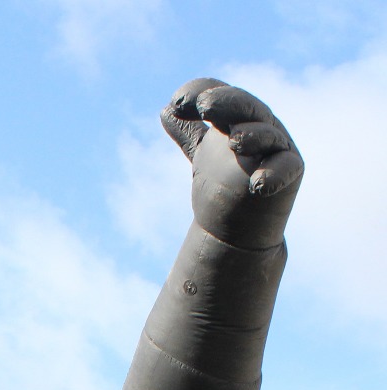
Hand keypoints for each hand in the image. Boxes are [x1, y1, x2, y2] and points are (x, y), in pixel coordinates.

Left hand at [162, 79, 302, 248]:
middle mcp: (262, 127)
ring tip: (235, 141)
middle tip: (204, 105)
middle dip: (226, 103)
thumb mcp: (203, 157)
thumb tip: (165, 110)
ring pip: (267, 135)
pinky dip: (272, 174)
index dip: (201, 92)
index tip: (175, 103)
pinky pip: (286, 168)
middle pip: (246, 108)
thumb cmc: (224, 187)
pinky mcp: (291, 173)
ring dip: (252, 134)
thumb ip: (189, 134)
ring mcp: (278, 148)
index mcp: (240, 118)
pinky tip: (257, 184)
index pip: (222, 97)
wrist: (237, 230)